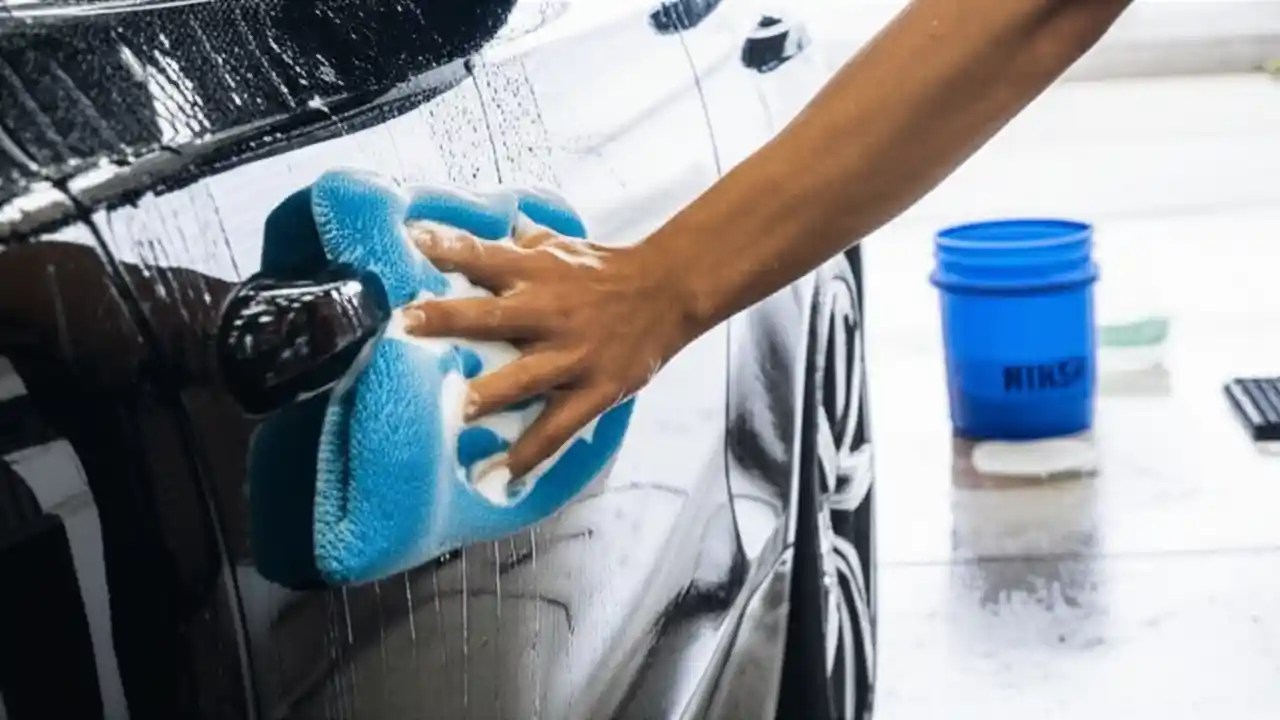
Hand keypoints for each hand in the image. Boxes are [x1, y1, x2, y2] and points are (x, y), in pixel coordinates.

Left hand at [403, 221, 698, 479]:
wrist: (667, 293)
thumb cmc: (603, 271)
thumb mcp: (559, 247)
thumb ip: (514, 246)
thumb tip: (470, 234)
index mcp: (538, 272)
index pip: (484, 256)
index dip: (446, 248)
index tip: (410, 243)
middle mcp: (551, 311)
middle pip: (494, 315)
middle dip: (449, 319)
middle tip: (408, 325)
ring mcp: (573, 355)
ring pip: (525, 376)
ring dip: (490, 393)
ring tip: (457, 409)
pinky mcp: (595, 390)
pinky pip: (558, 427)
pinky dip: (531, 452)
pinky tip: (502, 472)